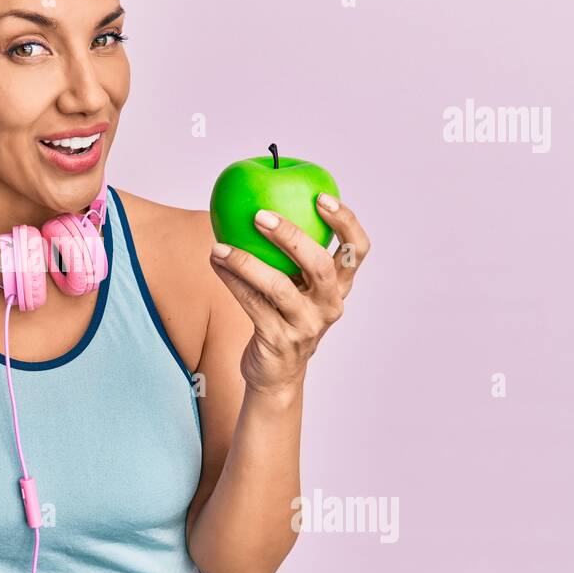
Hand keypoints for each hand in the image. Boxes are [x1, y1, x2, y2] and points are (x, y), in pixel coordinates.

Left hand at [209, 195, 369, 396]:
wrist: (276, 375)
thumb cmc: (284, 319)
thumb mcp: (298, 289)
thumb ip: (292, 257)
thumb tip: (260, 203)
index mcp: (339, 288)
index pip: (357, 250)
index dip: (345, 222)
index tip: (322, 197)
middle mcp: (329, 306)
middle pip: (321, 266)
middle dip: (292, 236)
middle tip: (261, 216)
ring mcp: (305, 326)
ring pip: (278, 287)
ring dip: (246, 261)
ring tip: (220, 246)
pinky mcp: (278, 340)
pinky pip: (251, 303)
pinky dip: (231, 280)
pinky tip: (216, 261)